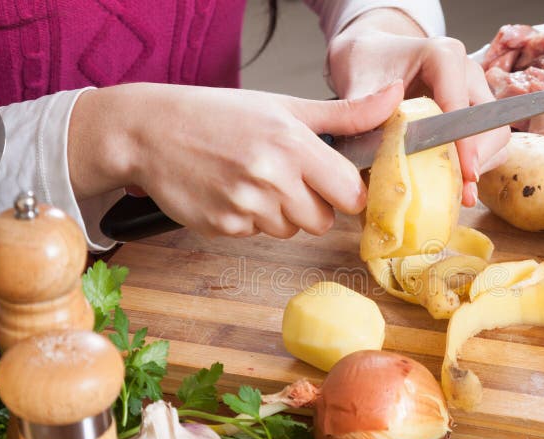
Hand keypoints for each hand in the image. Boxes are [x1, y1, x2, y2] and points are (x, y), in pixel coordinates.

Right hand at [68, 81, 403, 237]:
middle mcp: (272, 178)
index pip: (351, 194)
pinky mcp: (223, 227)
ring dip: (280, 213)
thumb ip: (345, 114)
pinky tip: (230, 191)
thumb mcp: (284, 106)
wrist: (149, 131)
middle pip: (322, 221)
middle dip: (312, 205)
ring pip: (289, 231)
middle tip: (286, 177)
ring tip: (252, 180)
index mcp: (293, 144)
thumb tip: (395, 98)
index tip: (335, 184)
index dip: (346, 192)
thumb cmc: (218, 115)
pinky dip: (249, 220)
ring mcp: (245, 207)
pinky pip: (256, 235)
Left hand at [327, 9, 509, 206]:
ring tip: (457, 192)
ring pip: (494, 136)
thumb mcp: (357, 81)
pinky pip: (485, 144)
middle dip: (478, 159)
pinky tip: (452, 181)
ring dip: (479, 166)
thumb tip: (368, 144)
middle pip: (490, 123)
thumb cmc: (367, 64)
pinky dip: (472, 165)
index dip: (465, 143)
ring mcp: (474, 94)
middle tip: (462, 192)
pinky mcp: (473, 114)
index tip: (466, 173)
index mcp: (444, 57)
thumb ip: (360, 109)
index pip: (461, 105)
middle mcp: (467, 73)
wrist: (371, 58)